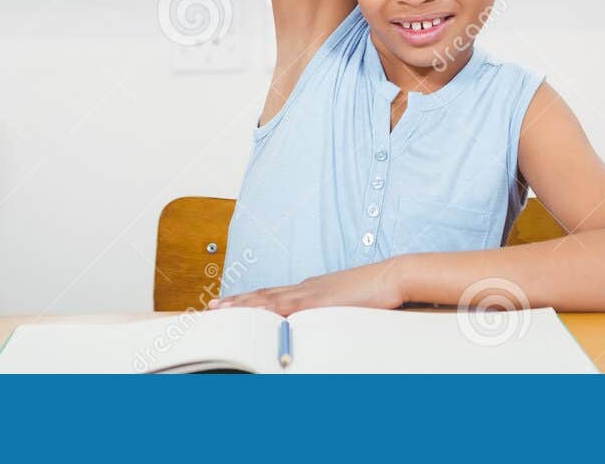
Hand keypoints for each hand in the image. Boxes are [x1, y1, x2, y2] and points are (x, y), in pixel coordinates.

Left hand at [209, 259, 406, 315]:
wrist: (392, 277)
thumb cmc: (375, 292)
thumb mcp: (347, 308)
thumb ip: (330, 315)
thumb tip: (320, 328)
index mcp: (311, 290)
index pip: (273, 295)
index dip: (250, 301)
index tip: (230, 305)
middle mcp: (305, 288)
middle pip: (263, 295)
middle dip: (237, 303)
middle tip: (212, 309)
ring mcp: (310, 293)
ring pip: (267, 299)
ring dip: (242, 305)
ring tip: (219, 311)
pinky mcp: (317, 301)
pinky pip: (285, 307)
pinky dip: (266, 310)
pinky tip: (251, 315)